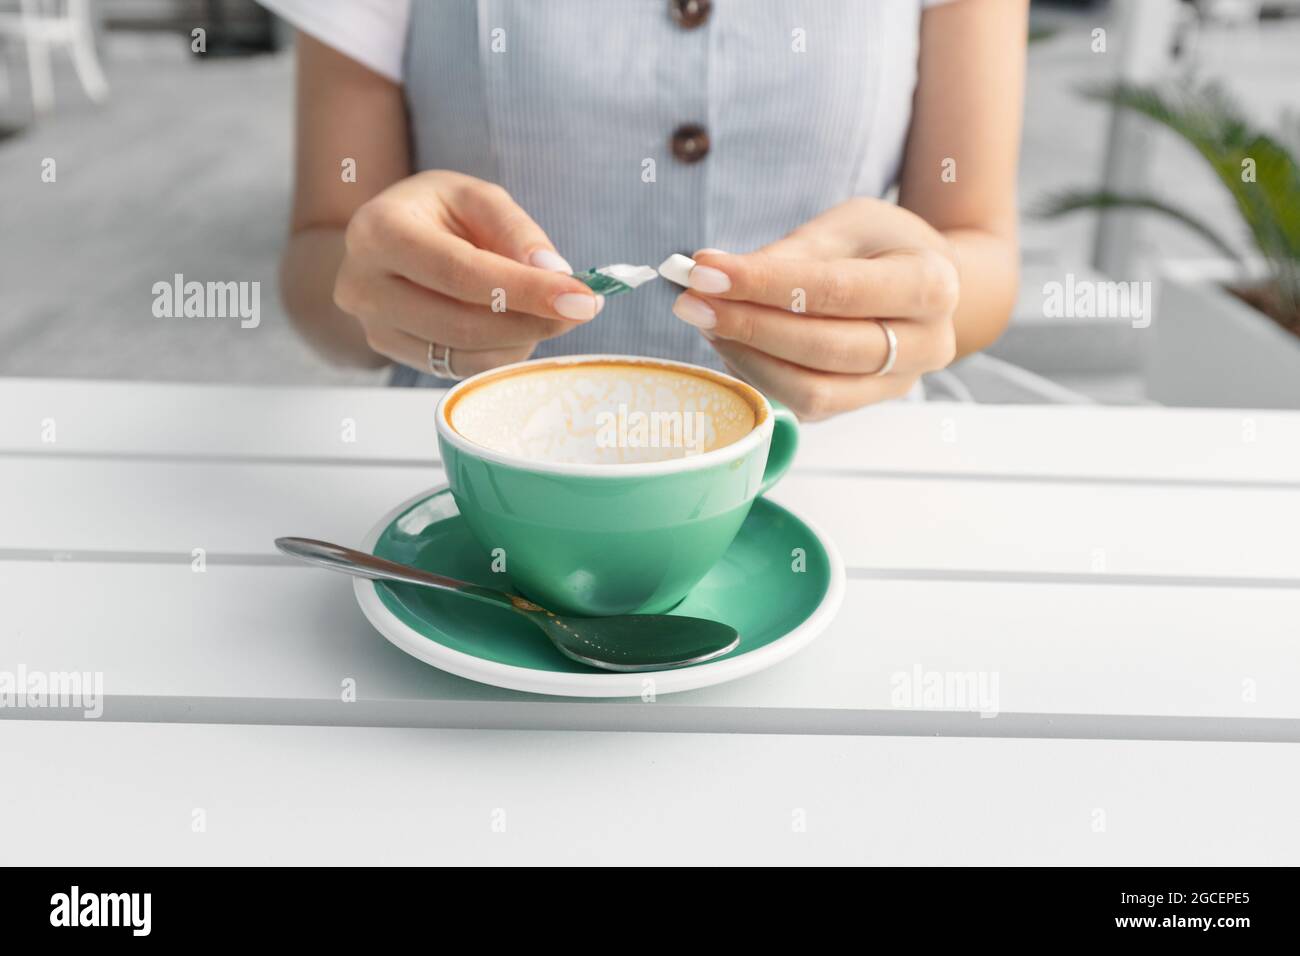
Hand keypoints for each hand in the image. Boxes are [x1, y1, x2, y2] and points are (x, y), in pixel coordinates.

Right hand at [333, 170, 602, 376]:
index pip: (461, 273)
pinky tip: (520, 325)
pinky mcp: (391, 351)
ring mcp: (373, 326)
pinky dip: (503, 350)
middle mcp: (364, 284)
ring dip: (522, 338)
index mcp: (379, 231)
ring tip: (551, 311)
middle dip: (533, 320)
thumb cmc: (437, 212)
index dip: (525, 290)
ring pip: (464, 353)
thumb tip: (556, 275)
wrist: (388, 237)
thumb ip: (518, 232)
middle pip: (462, 324)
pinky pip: (459, 368)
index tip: (581, 299)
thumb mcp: (477, 198)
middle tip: (582, 309)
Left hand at [671, 198, 960, 420]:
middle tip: (690, 300)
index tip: (705, 270)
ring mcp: (895, 385)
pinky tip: (728, 342)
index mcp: (931, 284)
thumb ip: (791, 253)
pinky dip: (757, 374)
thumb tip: (715, 272)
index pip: (836, 291)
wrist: (922, 286)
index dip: (764, 284)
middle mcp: (925, 344)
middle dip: (748, 325)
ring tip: (704, 320)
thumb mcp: (847, 226)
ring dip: (746, 358)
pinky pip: (801, 404)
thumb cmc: (883, 247)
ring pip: (811, 391)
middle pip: (823, 348)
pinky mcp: (860, 405)